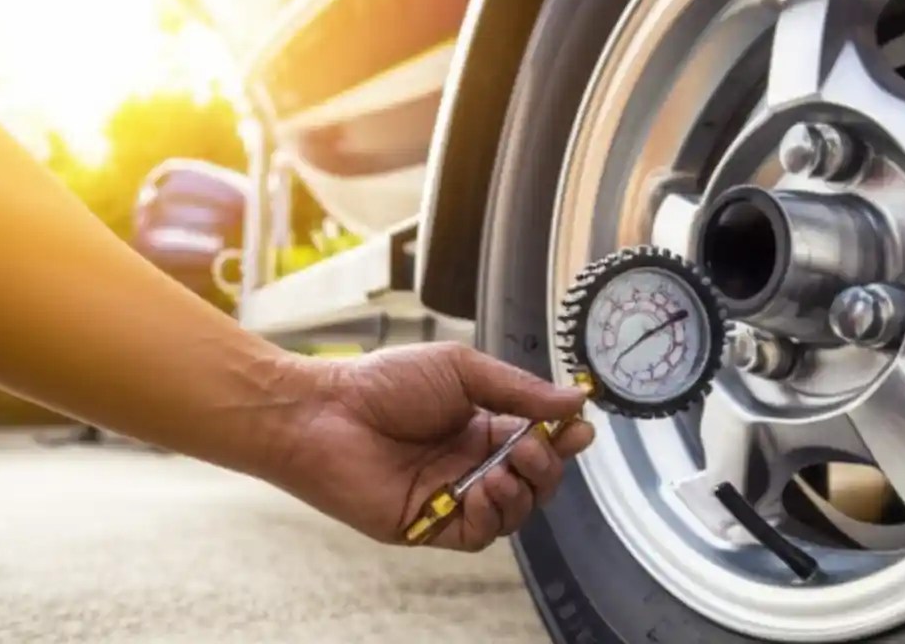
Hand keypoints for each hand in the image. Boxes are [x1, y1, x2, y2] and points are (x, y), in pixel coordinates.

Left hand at [261, 342, 594, 550]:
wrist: (325, 414)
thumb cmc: (384, 384)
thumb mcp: (461, 370)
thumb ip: (518, 389)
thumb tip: (574, 400)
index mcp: (482, 423)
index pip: (538, 439)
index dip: (563, 438)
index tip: (579, 430)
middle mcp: (472, 461)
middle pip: (534, 479)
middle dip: (546, 466)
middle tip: (532, 449)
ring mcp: (453, 495)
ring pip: (515, 510)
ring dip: (522, 493)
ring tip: (501, 470)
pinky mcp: (431, 525)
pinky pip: (481, 534)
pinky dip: (493, 516)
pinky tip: (483, 490)